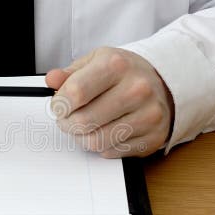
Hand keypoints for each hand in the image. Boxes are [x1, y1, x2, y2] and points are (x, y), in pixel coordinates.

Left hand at [45, 47, 173, 157]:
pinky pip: (112, 152)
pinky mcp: (153, 137)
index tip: (58, 106)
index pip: (75, 92)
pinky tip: (105, 131)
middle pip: (83, 121)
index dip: (59, 105)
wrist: (163, 83)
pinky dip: (102, 146)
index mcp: (117, 65)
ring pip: (96, 141)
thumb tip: (52, 80)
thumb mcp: (95, 62)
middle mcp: (137, 89)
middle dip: (67, 124)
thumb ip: (70, 73)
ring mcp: (148, 115)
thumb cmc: (123, 73)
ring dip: (82, 138)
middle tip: (67, 120)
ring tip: (83, 127)